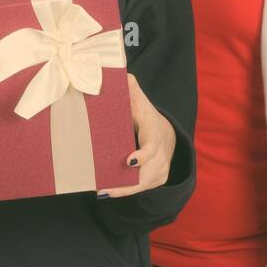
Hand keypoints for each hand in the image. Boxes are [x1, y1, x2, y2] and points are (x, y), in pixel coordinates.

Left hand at [97, 73, 175, 198]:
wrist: (165, 132)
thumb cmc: (145, 116)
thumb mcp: (140, 101)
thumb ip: (131, 89)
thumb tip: (122, 75)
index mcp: (154, 133)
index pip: (152, 146)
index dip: (143, 155)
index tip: (129, 161)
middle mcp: (161, 154)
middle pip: (146, 173)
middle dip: (127, 182)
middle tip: (104, 188)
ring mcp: (161, 169)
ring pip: (143, 184)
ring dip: (123, 190)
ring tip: (102, 191)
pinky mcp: (158, 179)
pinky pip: (141, 188)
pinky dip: (125, 191)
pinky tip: (108, 191)